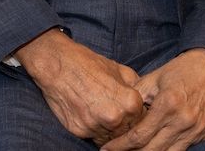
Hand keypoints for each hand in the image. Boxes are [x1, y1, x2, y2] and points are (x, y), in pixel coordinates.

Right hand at [16, 28, 144, 143]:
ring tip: (106, 116)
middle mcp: (115, 117)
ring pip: (112, 139)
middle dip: (126, 125)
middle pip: (128, 132)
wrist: (58, 65)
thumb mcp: (120, 70)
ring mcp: (97, 126)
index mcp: (130, 101)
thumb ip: (136, 86)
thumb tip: (146, 98)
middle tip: (119, 115)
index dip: (139, 116)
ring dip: (111, 131)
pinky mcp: (80, 131)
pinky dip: (97, 132)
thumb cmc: (89, 64)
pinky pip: (95, 138)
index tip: (135, 114)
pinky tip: (95, 118)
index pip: (143, 119)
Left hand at [102, 48, 204, 150]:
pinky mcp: (203, 134)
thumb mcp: (155, 77)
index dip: (119, 146)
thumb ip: (137, 96)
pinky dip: (166, 149)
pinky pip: (181, 149)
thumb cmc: (183, 69)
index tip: (106, 149)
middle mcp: (183, 120)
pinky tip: (155, 145)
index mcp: (168, 104)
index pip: (138, 136)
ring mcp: (195, 129)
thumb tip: (120, 114)